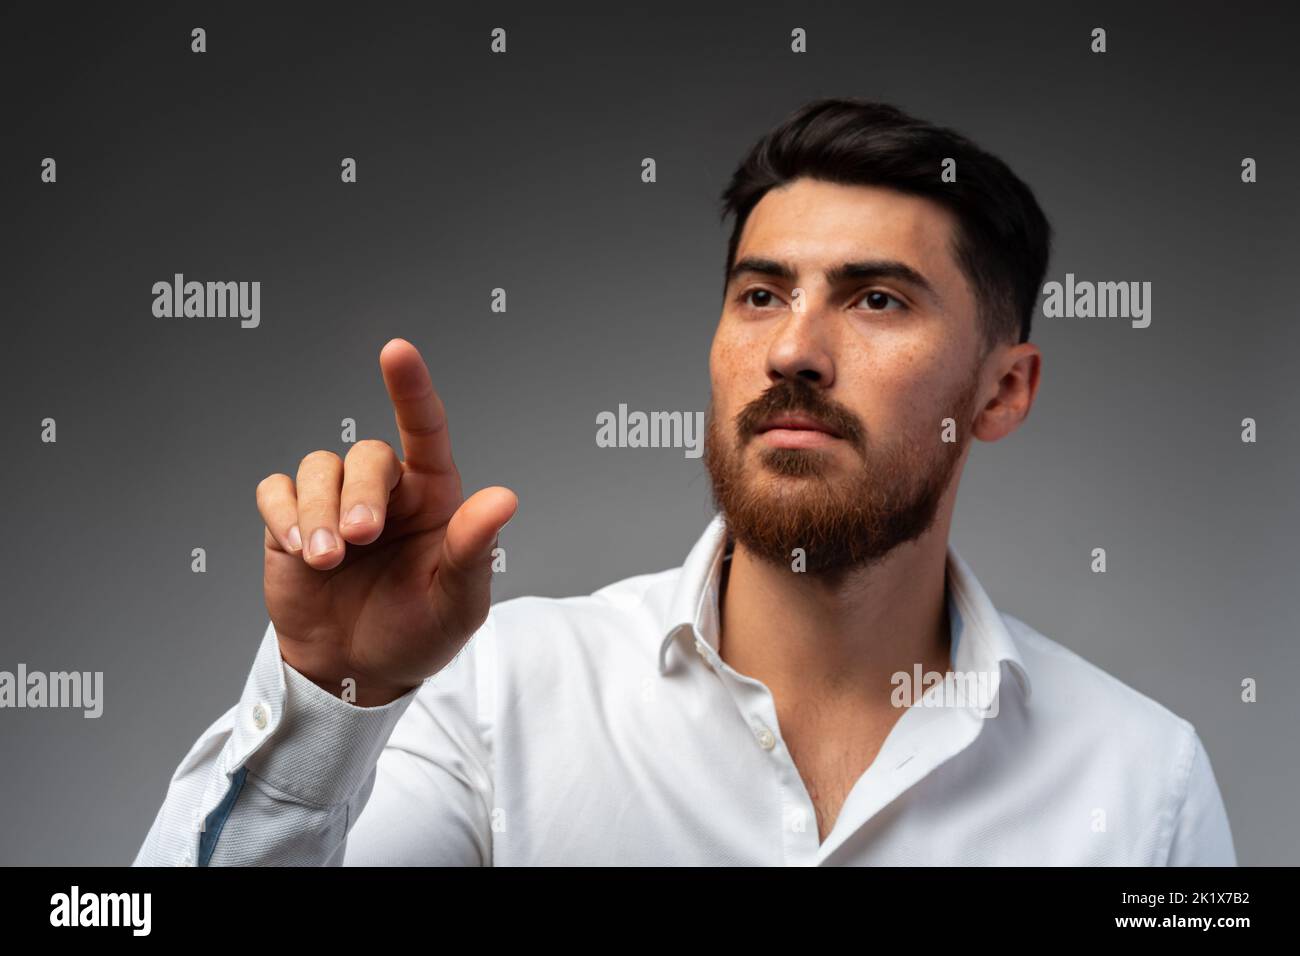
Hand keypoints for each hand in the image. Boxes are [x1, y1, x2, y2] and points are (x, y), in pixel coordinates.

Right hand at [255, 338, 516, 705]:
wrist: (357, 672)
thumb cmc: (417, 632)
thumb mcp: (458, 603)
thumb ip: (475, 550)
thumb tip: (504, 498)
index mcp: (434, 498)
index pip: (426, 430)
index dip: (411, 389)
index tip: (396, 352)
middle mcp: (386, 491)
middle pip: (366, 454)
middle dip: (360, 493)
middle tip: (360, 538)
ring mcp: (335, 503)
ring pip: (318, 468)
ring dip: (318, 512)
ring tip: (326, 560)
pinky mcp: (290, 522)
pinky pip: (276, 490)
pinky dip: (283, 514)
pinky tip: (297, 550)